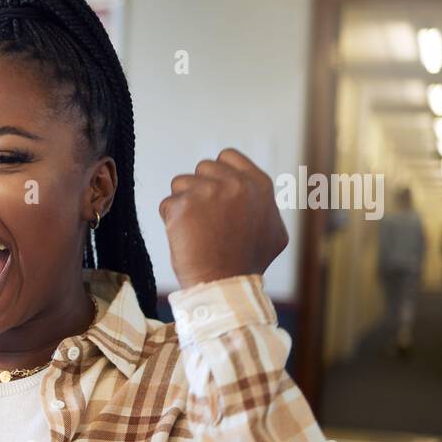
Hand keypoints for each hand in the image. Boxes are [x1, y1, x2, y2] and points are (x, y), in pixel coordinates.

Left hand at [160, 148, 287, 289]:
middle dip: (200, 188)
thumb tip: (254, 195)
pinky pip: (167, 204)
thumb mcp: (274, 232)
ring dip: (183, 203)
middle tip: (205, 218)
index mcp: (259, 185)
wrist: (225, 285)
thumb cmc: (247, 264)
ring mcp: (208, 192)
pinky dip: (170, 220)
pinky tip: (185, 238)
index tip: (214, 191)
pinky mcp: (183, 205)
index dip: (217, 172)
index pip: (228, 156)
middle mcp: (235, 183)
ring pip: (181, 182)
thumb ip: (264, 207)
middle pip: (203, 167)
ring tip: (196, 230)